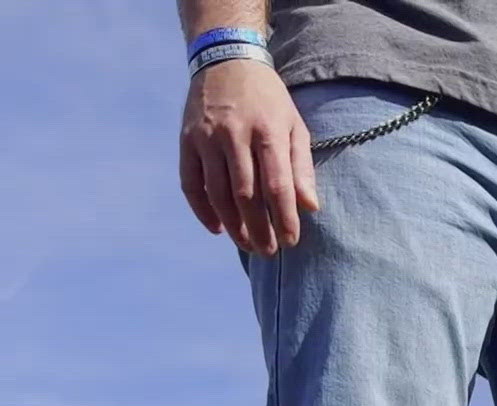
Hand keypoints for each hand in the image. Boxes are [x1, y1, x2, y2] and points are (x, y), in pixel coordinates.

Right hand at [179, 60, 318, 255]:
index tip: (292, 241)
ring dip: (233, 225)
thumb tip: (310, 207)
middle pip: (246, 195)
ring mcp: (206, 137)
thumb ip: (302, 166)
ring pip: (217, 193)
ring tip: (247, 245)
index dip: (284, 218)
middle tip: (269, 252)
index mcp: (268, 132)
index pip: (277, 185)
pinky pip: (190, 183)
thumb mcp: (295, 125)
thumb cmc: (269, 100)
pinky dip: (202, 210)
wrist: (226, 61)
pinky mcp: (186, 140)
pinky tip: (218, 228)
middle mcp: (234, 135)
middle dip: (258, 229)